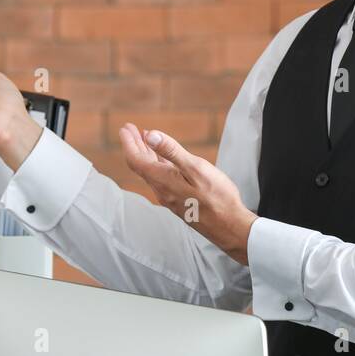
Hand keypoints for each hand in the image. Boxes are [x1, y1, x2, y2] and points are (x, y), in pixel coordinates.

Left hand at [118, 123, 257, 265]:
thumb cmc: (217, 197)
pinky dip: (157, 164)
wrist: (229, 227)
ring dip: (145, 154)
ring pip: (150, 172)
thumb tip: (149, 135)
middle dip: (134, 145)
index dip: (129, 143)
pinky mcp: (179, 201)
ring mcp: (170, 197)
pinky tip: (162, 160)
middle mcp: (162, 191)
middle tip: (129, 129)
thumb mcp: (196, 168)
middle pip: (141, 166)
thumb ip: (172, 151)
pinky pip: (160, 179)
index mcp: (163, 181)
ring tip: (143, 139)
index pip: (136, 160)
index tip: (125, 128)